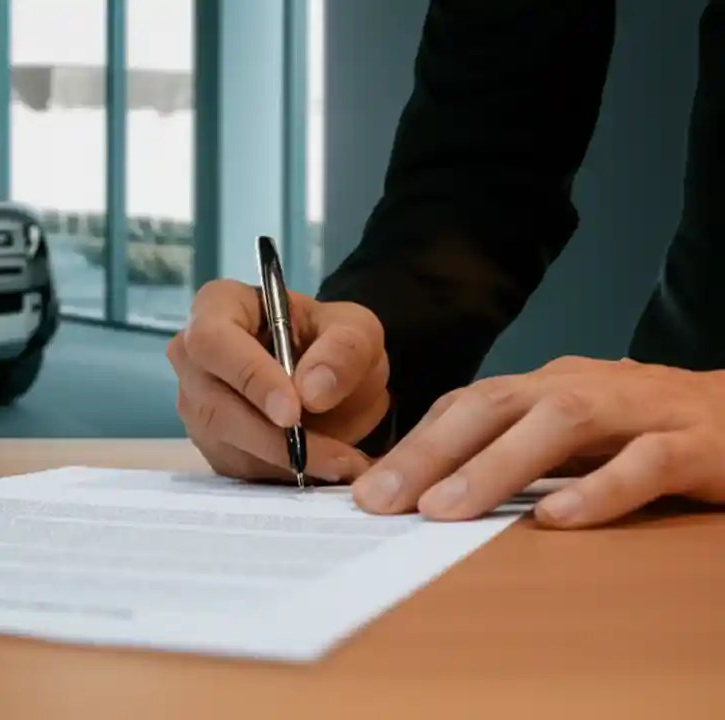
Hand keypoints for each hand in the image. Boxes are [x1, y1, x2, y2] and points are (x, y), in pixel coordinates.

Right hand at [167, 278, 390, 481]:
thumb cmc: (330, 341)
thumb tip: (312, 391)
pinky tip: (324, 472)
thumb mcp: (356, 330)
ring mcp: (196, 405)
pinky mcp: (211, 446)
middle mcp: (192, 357)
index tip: (293, 412)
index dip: (250, 378)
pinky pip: (238, 470)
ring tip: (343, 466)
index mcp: (217, 307)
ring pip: (228, 445)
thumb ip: (344, 350)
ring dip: (287, 462)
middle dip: (275, 438)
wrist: (328, 379)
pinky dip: (283, 476)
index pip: (214, 342)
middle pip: (215, 405)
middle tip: (336, 458)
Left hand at [352, 356, 724, 527]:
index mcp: (546, 386)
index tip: (364, 490)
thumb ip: (513, 451)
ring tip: (444, 510)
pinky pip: (643, 463)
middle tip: (380, 501)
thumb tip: (428, 491)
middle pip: (493, 406)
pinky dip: (599, 490)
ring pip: (558, 423)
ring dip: (494, 466)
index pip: (465, 406)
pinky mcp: (694, 444)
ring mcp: (638, 411)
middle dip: (429, 452)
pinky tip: (557, 520)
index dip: (412, 444)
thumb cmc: (647, 430)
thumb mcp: (571, 435)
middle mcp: (582, 387)